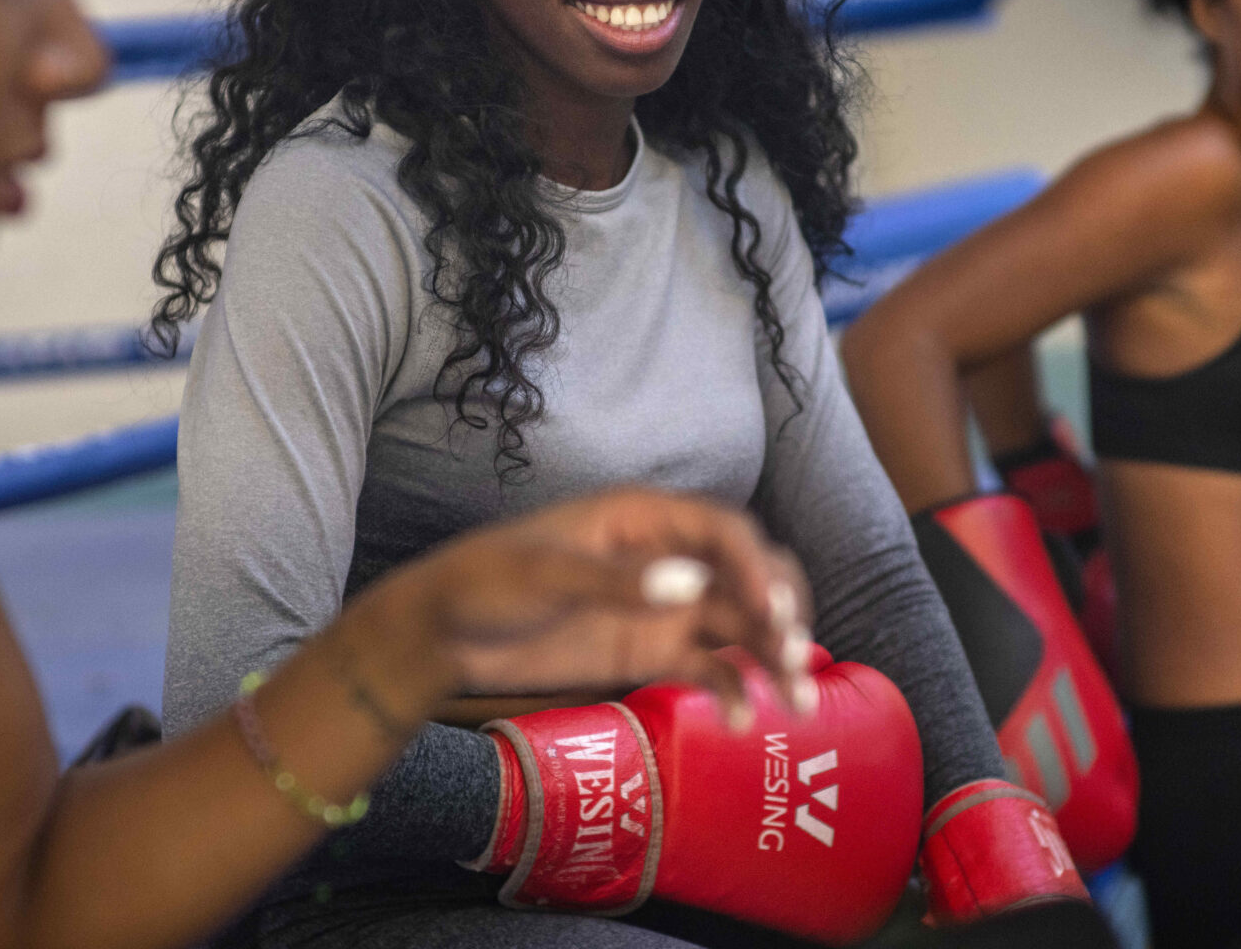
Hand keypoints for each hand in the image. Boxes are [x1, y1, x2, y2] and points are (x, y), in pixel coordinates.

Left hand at [346, 488, 814, 729]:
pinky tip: (741, 721)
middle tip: (794, 655)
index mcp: (644, 519)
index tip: (770, 609)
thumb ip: (614, 581)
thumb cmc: (485, 583)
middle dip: (782, 611)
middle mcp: (668, 558)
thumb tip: (688, 584)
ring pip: (740, 625)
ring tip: (796, 702)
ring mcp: (664, 607)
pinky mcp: (652, 650)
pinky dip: (734, 690)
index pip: (723, 531)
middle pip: (748, 575)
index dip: (755, 565)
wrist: (443, 634)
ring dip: (775, 657)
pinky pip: (710, 667)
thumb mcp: (543, 575)